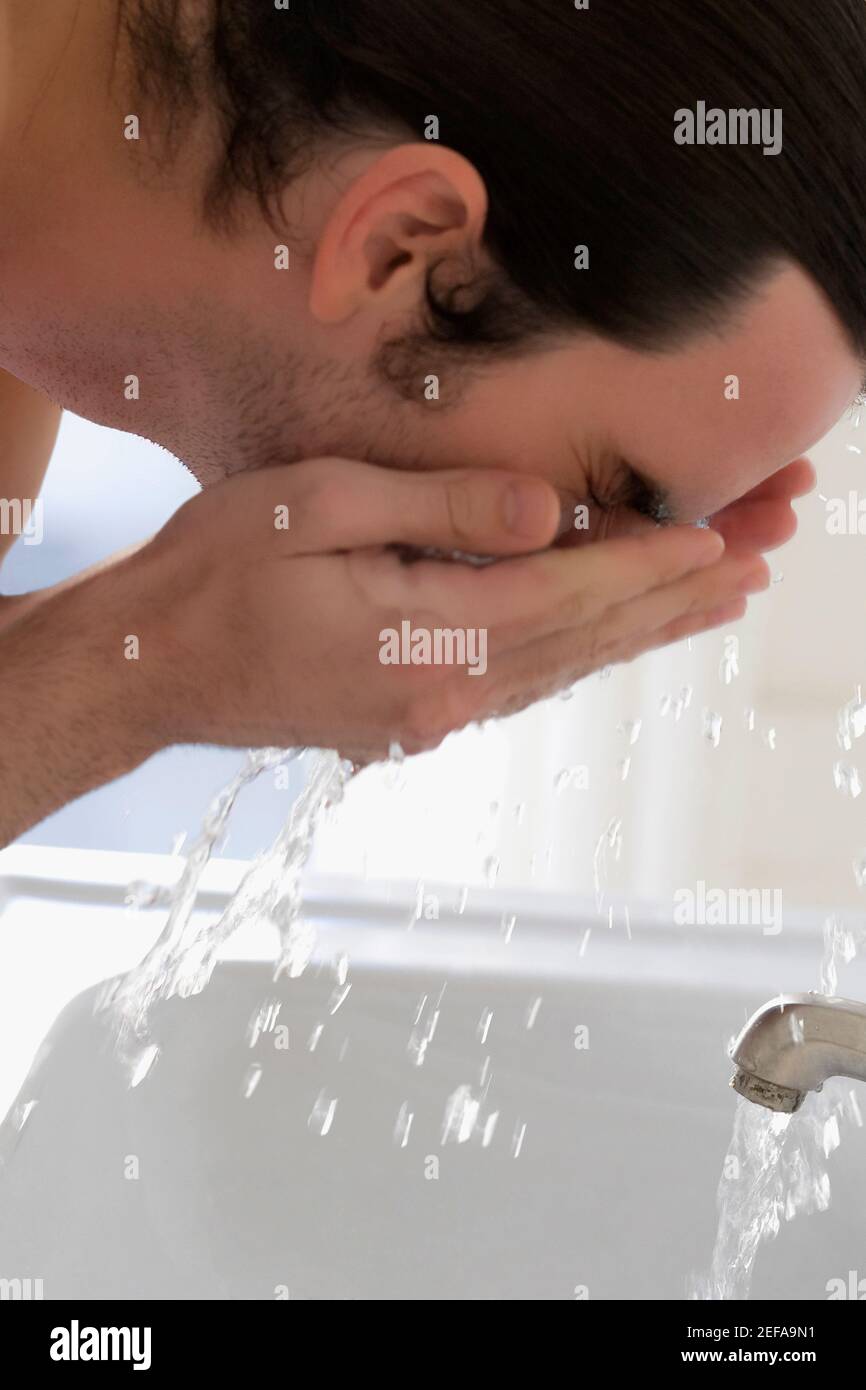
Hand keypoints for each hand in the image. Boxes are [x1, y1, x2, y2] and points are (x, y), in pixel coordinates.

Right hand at [136, 458, 768, 759]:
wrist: (145, 668)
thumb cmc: (212, 573)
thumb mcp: (319, 507)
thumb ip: (441, 509)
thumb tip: (549, 510)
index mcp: (429, 636)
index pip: (572, 591)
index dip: (653, 562)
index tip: (725, 539)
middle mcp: (444, 693)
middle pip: (587, 638)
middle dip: (676, 599)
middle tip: (757, 569)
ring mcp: (428, 717)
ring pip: (563, 668)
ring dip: (640, 633)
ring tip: (711, 604)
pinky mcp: (408, 720)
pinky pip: (520, 684)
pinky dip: (578, 655)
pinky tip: (609, 640)